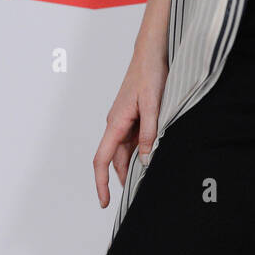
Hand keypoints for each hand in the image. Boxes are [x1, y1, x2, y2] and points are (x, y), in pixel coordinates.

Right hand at [92, 46, 167, 208]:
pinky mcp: (134, 116)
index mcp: (115, 123)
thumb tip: (145, 159)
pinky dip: (141, 151)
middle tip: (138, 195)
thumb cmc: (149, 73)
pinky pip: (133, 139)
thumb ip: (149, 132)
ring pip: (126, 150)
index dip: (101, 183)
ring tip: (148, 179)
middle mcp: (116, 124)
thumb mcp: (153, 104)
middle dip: (123, 178)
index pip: (102, 159)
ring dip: (134, 164)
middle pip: (116, 159)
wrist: (151, 52)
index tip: (104, 202)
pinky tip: (152, 155)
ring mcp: (124, 120)